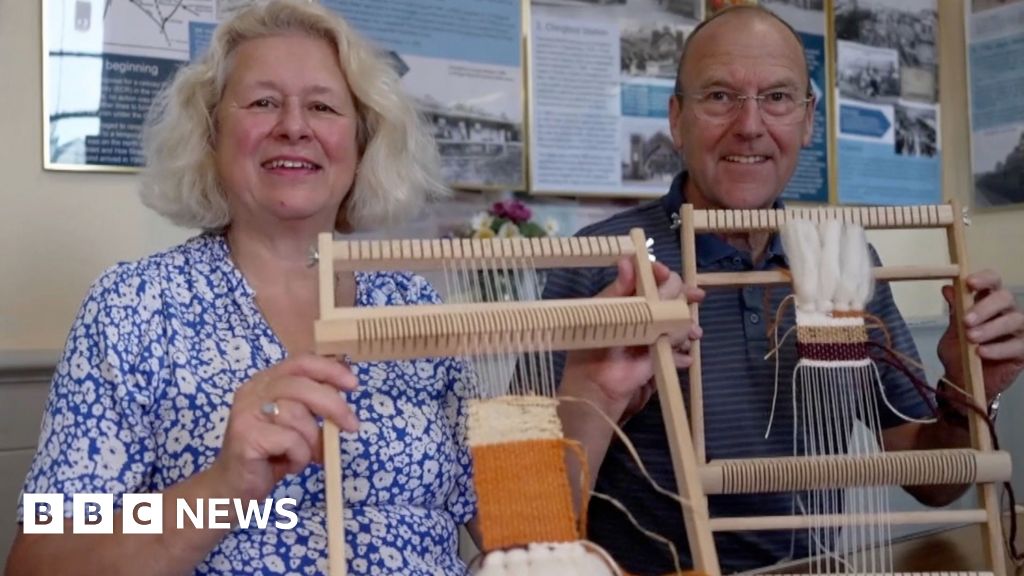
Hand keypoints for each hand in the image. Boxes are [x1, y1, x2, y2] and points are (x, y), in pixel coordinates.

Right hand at [210, 354, 358, 500]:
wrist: (234, 487)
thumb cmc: (269, 453)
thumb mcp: (295, 423)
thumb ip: (312, 404)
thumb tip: (345, 389)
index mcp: (266, 381)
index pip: (301, 362)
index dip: (329, 369)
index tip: (353, 384)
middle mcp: (253, 391)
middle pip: (301, 386)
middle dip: (333, 406)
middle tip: (352, 426)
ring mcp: (246, 412)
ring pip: (298, 416)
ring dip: (311, 441)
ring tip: (305, 455)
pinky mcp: (246, 436)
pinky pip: (291, 441)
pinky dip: (299, 457)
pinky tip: (289, 465)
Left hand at [561, 258, 703, 421]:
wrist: (597, 387)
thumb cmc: (593, 347)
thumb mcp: (603, 314)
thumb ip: (618, 290)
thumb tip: (627, 260)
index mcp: (628, 300)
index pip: (649, 279)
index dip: (660, 274)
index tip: (665, 274)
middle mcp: (643, 314)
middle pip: (670, 295)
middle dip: (681, 295)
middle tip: (689, 298)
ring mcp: (653, 335)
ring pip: (680, 321)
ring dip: (688, 325)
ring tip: (692, 332)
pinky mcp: (660, 357)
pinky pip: (680, 352)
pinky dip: (684, 354)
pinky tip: (685, 357)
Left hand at [938, 270, 1023, 399]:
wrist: (962, 380)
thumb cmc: (959, 351)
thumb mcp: (952, 331)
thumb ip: (954, 311)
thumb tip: (948, 288)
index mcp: (987, 302)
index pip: (993, 281)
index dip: (984, 278)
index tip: (969, 283)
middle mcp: (1006, 312)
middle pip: (1005, 298)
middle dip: (985, 307)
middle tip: (966, 320)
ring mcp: (1017, 331)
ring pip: (1013, 320)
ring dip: (990, 328)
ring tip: (971, 338)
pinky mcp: (1023, 350)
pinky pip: (1017, 345)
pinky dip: (998, 349)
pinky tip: (982, 352)